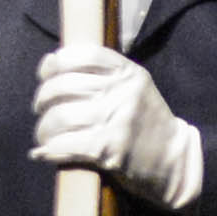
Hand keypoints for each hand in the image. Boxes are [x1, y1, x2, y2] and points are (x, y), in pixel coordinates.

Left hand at [31, 46, 203, 210]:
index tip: (46, 73)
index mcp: (128, 73)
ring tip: (44, 136)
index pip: (83, 54)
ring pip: (60, 117)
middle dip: (42, 100)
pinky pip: (64, 145)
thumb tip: (49, 61)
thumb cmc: (144, 122)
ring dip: (43, 130)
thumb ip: (99, 74)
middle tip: (41, 110)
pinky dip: (48, 150)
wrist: (175, 161)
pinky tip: (44, 153)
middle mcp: (123, 93)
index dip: (56, 63)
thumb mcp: (133, 88)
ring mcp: (117, 121)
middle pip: (63, 87)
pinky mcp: (109, 150)